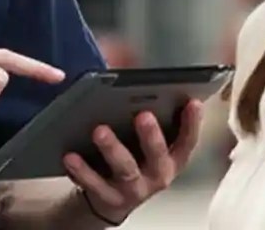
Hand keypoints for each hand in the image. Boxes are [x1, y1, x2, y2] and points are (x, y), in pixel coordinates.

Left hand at [63, 99, 203, 224]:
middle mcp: (158, 175)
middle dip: (151, 136)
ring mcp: (134, 189)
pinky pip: (95, 185)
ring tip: (99, 131)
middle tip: (142, 115)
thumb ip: (146, 112)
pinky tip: (70, 156)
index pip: (188, 141)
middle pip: (157, 155)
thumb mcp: (144, 140)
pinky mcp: (109, 199)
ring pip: (125, 169)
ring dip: (113, 149)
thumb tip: (131, 66)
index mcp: (171, 158)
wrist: (109, 199)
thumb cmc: (131, 158)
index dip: (193, 123)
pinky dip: (82, 171)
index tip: (193, 102)